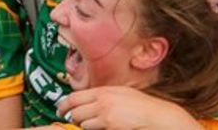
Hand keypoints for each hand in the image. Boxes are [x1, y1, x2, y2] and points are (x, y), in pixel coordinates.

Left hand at [58, 86, 197, 128]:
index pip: (75, 96)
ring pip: (81, 121)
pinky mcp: (110, 124)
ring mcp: (105, 113)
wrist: (157, 116)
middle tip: (69, 119)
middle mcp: (102, 100)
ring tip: (87, 125)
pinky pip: (91, 128)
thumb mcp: (121, 93)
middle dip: (70, 116)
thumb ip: (104, 95)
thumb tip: (89, 100)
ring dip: (81, 125)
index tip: (60, 109)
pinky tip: (96, 128)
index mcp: (104, 91)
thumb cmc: (142, 106)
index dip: (64, 104)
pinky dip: (90, 129)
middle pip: (75, 109)